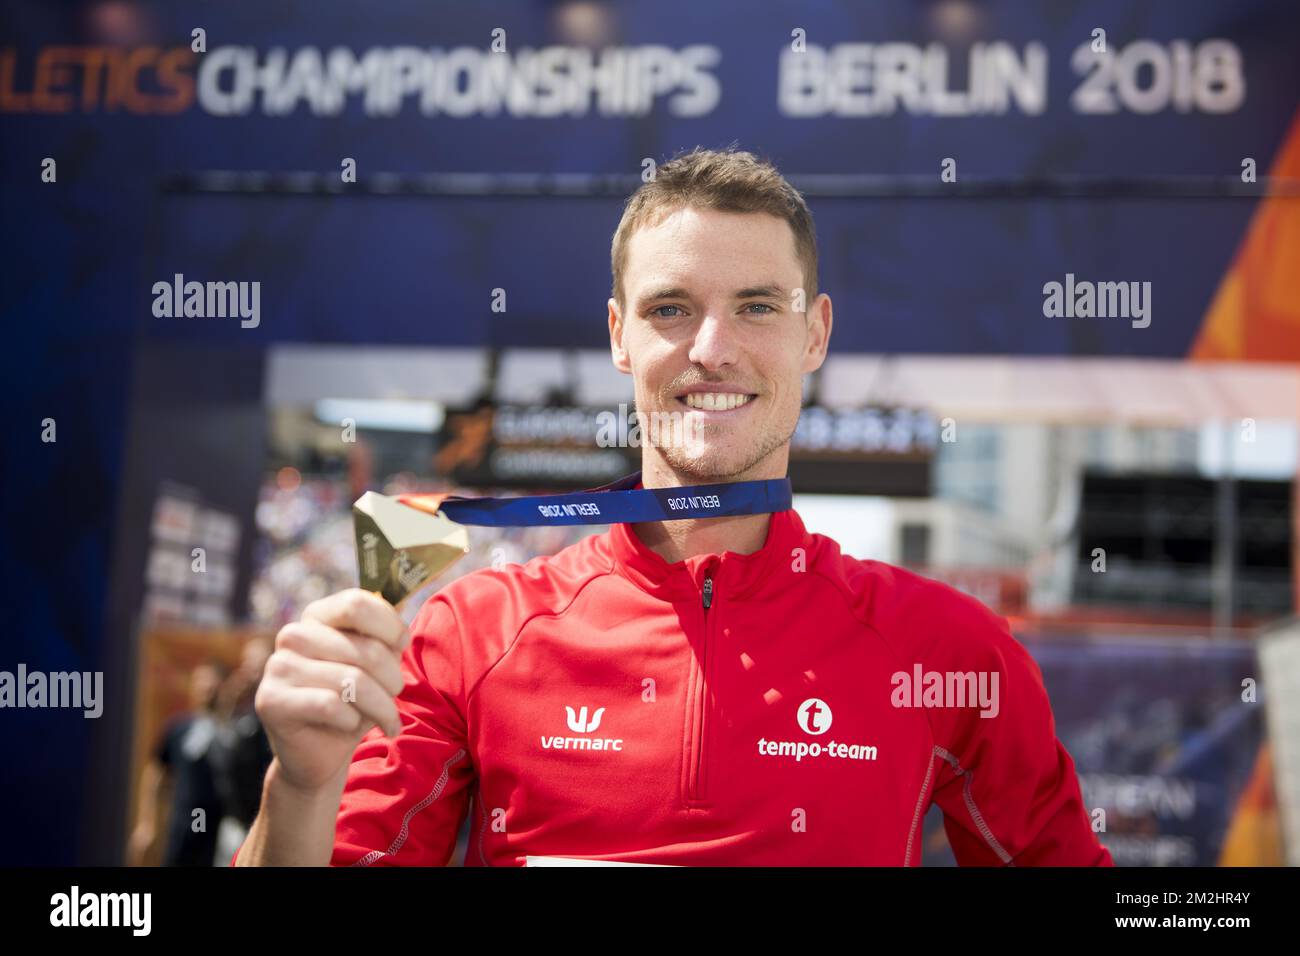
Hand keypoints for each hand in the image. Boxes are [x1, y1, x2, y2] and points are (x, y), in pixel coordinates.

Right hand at [255, 589, 409, 792]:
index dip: (390, 627)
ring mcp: (277, 666)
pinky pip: (330, 705)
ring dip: (381, 706)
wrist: (319, 754)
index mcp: (317, 616)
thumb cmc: (354, 702)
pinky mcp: (270, 700)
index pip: (357, 604)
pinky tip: (351, 726)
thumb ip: (384, 641)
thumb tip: (401, 632)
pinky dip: (352, 720)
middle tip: (397, 697)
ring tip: (387, 719)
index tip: (403, 647)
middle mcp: (293, 635)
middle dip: (393, 679)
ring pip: (352, 681)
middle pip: (365, 650)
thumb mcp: (376, 666)